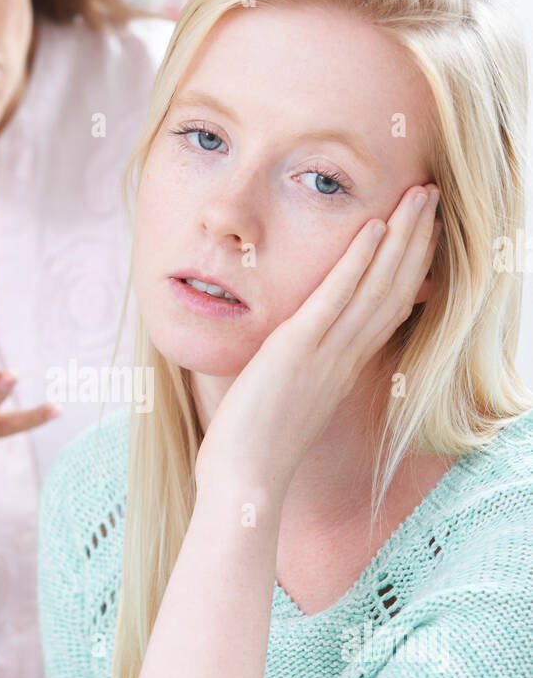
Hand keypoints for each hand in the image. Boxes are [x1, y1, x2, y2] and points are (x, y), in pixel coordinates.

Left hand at [194, 185, 442, 505]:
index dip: (410, 267)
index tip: (422, 231)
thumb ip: (298, 373)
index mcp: (344, 368)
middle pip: (396, 289)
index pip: (389, 308)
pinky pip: (334, 299)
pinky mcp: (297, 352)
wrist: (246, 483)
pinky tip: (373, 226)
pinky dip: (356, 262)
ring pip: (378, 287)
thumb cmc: (254, 450)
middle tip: (432, 196)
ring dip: (401, 236)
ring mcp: (326, 354)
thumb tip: (290, 357)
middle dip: (417, 239)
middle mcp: (345, 358)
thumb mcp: (287, 401)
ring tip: (419, 195)